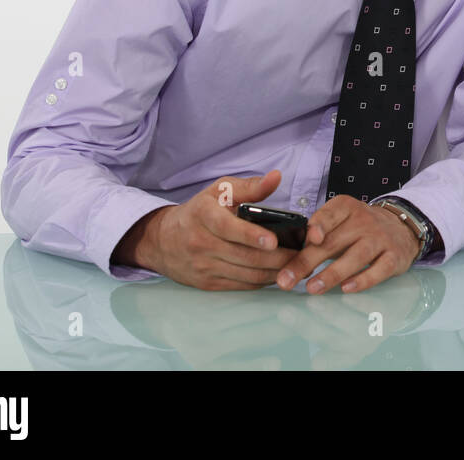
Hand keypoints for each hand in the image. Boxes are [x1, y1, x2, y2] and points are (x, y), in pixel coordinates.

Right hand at [113, 168, 299, 289]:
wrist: (163, 240)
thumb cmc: (200, 211)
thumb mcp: (220, 191)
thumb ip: (250, 187)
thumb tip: (276, 177)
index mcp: (204, 215)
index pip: (228, 228)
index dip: (251, 236)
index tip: (273, 240)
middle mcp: (201, 242)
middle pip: (244, 256)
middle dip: (276, 257)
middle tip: (301, 254)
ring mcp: (203, 266)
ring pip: (246, 274)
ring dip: (274, 272)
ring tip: (295, 265)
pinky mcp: (207, 283)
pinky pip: (241, 285)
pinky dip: (262, 281)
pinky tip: (277, 274)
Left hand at [276, 195, 423, 294]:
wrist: (401, 227)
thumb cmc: (359, 228)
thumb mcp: (340, 222)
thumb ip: (317, 236)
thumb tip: (287, 262)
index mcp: (347, 208)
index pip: (330, 214)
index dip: (319, 225)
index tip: (310, 239)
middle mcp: (364, 221)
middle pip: (335, 241)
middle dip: (308, 261)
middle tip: (286, 280)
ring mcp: (381, 239)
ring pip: (356, 256)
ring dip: (332, 273)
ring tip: (312, 288)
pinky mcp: (394, 257)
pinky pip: (379, 270)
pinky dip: (363, 280)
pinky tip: (347, 289)